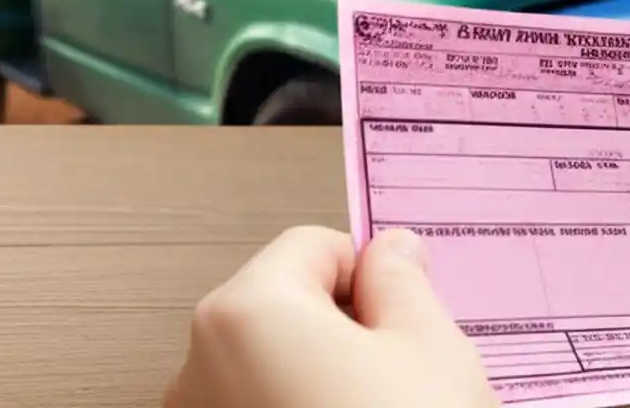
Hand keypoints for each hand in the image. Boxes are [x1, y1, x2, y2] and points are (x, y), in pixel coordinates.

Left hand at [163, 226, 499, 407]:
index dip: (372, 275)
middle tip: (400, 377)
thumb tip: (392, 251)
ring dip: (324, 381)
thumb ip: (403, 281)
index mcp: (246, 313)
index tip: (405, 311)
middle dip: (347, 332)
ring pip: (272, 368)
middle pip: (285, 308)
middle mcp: (199, 369)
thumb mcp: (429, 348)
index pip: (314, 248)